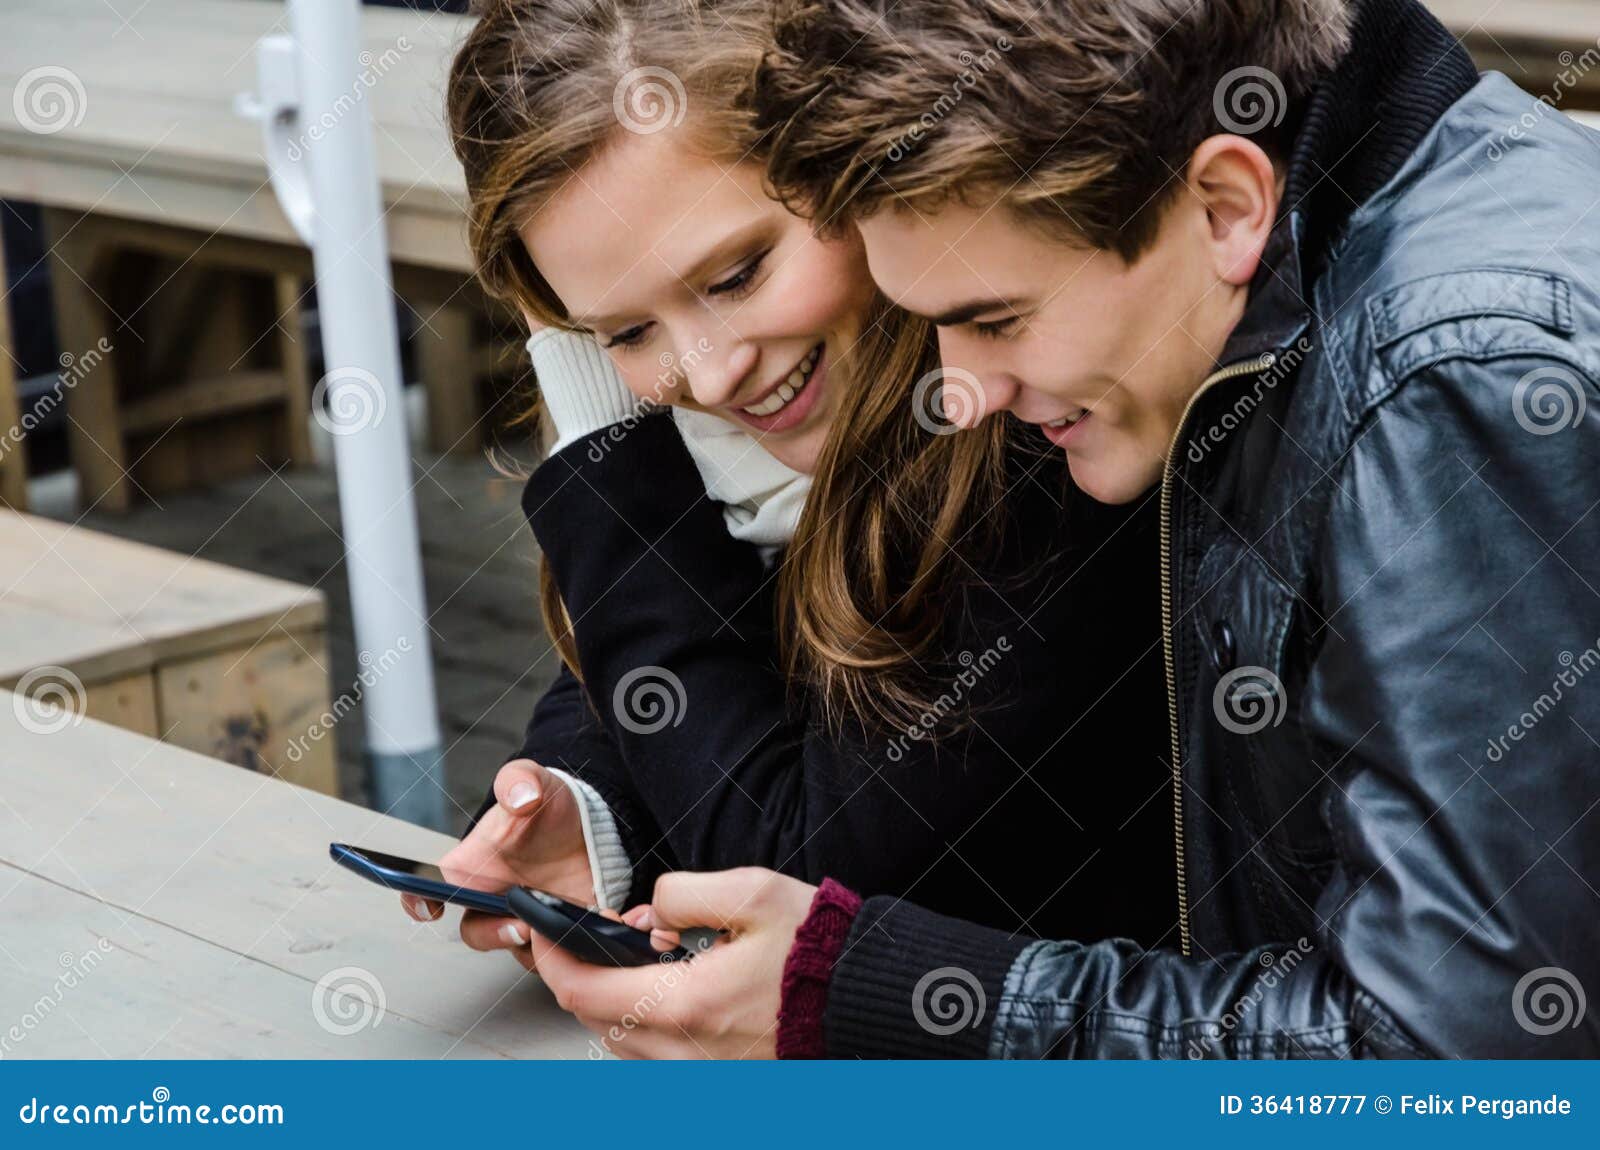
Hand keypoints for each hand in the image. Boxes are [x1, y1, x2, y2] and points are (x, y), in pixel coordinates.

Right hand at [399, 759, 591, 964]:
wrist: (589, 828)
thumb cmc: (549, 807)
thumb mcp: (535, 784)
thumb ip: (520, 782)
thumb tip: (519, 794)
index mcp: (472, 864)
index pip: (430, 888)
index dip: (419, 902)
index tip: (430, 909)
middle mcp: (490, 896)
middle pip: (475, 931)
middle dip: (493, 934)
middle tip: (520, 923)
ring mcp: (519, 916)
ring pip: (512, 948)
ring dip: (528, 943)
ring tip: (551, 922)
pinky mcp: (549, 930)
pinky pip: (546, 955)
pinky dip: (559, 948)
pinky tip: (574, 927)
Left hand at [528, 868, 816, 1058]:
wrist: (866, 1000)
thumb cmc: (818, 951)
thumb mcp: (752, 892)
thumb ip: (685, 891)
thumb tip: (652, 908)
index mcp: (687, 1004)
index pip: (583, 991)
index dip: (554, 955)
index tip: (544, 930)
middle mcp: (686, 1052)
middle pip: (598, 1021)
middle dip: (590, 973)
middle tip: (616, 932)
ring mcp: (701, 1074)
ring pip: (626, 1043)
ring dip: (621, 999)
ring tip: (656, 957)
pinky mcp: (719, 1079)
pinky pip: (660, 1056)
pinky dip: (651, 1023)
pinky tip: (680, 990)